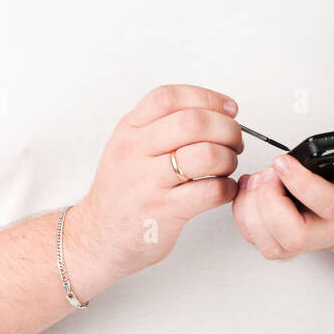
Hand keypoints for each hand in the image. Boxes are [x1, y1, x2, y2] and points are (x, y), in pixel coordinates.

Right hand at [71, 84, 242, 280]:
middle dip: (227, 128)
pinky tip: (223, 189)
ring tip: (227, 166)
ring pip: (207, 155)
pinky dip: (228, 188)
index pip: (169, 98)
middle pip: (193, 122)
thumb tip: (215, 111)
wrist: (98, 236)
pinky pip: (211, 191)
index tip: (228, 109)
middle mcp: (135, 151)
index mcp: (129, 129)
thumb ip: (160, 124)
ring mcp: (148, 182)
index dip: (207, 98)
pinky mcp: (164, 211)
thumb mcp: (128, 146)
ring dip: (229, 158)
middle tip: (235, 141)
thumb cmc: (123, 190)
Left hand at [231, 121, 333, 258]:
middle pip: (294, 235)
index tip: (283, 160)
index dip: (302, 184)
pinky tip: (248, 190)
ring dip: (253, 209)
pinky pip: (255, 239)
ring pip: (271, 244)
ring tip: (256, 180)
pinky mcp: (280, 245)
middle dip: (271, 202)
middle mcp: (324, 232)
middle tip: (266, 173)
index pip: (329, 205)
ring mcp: (301, 243)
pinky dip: (243, 214)